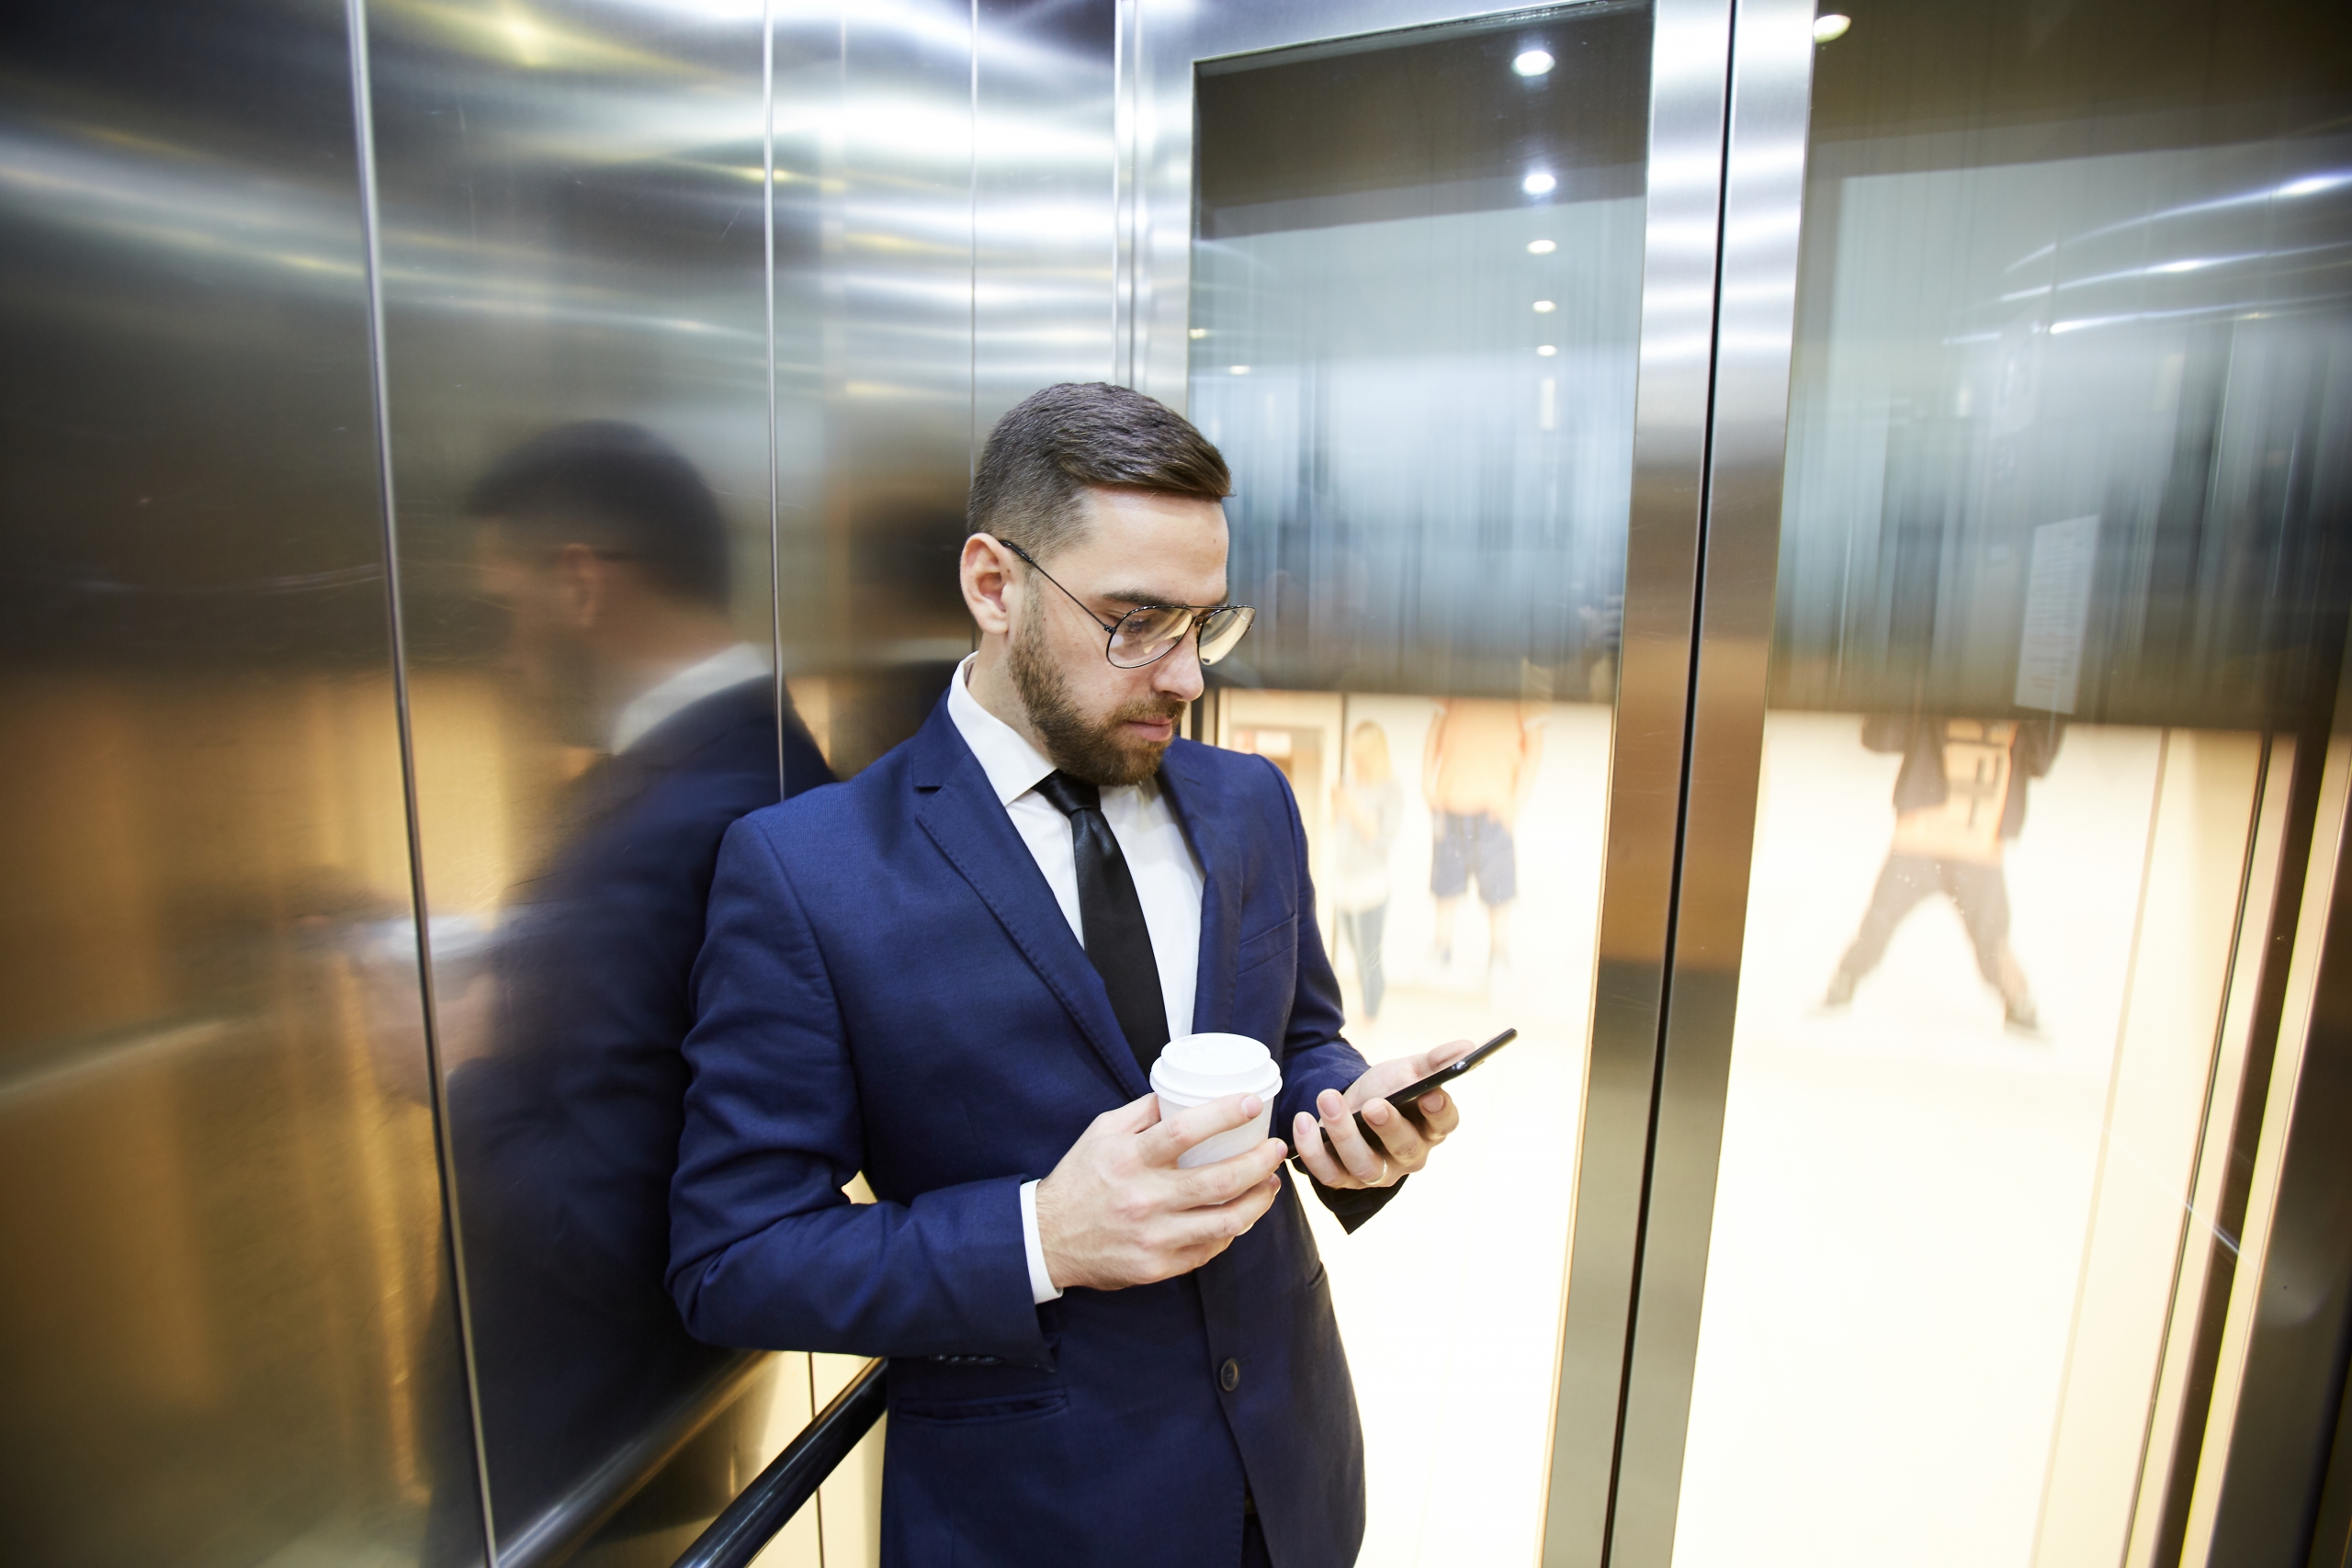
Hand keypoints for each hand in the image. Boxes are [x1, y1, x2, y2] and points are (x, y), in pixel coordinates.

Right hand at [1034, 1091, 1287, 1291]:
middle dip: (1258, 1163)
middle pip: (1217, 1180)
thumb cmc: (1079, 1179)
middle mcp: (1142, 1199)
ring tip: (1271, 1184)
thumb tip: (1182, 1091)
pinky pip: (1208, 1249)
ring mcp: (1152, 1237)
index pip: (1184, 1131)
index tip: (1252, 1103)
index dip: (1224, 1115)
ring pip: (1224, 1222)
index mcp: (1128, 1159)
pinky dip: (1231, 1230)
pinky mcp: (1157, 1267)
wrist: (1047, 1239)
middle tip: (1276, 1149)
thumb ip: (1143, 1112)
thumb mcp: (1101, 1132)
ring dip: (1258, 1201)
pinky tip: (1241, 1214)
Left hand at [1290, 1039, 1467, 1190]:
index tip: (1429, 1095)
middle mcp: (1408, 1156)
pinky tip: (1303, 1120)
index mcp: (1431, 1127)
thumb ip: (1435, 1061)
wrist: (1353, 1103)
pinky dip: (1313, 1150)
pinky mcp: (1344, 1178)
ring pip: (1364, 1165)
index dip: (1439, 1112)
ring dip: (1343, 1134)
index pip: (1444, 1124)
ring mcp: (1377, 1171)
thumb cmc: (1389, 1090)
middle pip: (1404, 1149)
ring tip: (1328, 1098)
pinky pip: (1329, 1173)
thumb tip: (1467, 1047)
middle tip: (1373, 1103)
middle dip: (1388, 1126)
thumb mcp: (1410, 1070)